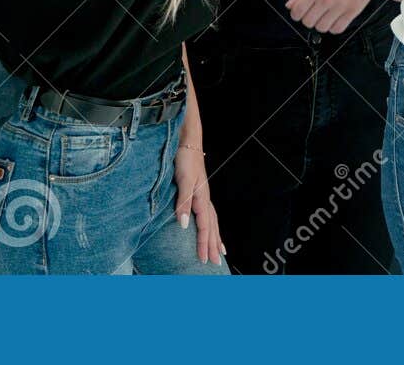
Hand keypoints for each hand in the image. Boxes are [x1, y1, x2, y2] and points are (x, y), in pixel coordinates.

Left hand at [172, 142, 224, 265]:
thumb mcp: (182, 180)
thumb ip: (184, 202)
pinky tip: (212, 228)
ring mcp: (204, 195)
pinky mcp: (200, 192)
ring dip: (216, 237)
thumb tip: (185, 225)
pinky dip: (212, 225)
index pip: (204, 226)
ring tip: (221, 251)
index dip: (203, 244)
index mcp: (201, 198)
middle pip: (212, 226)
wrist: (188, 141)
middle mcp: (205, 198)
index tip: (203, 260)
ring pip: (213, 221)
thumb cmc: (185, 159)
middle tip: (215, 263)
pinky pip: (210, 214)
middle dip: (213, 245)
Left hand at [287, 0, 373, 32]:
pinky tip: (335, 18)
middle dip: (308, 18)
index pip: (297, 12)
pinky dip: (334, 27)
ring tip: (325, 15)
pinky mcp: (352, 12)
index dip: (296, 13)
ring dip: (321, 23)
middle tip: (314, 12)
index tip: (300, 12)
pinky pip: (337, 29)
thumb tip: (290, 5)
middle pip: (308, 22)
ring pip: (321, 28)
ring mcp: (340, 7)